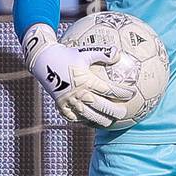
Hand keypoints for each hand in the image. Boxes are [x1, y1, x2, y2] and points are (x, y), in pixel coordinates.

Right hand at [21, 23, 135, 126]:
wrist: (43, 61)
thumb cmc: (66, 54)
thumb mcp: (85, 52)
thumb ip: (103, 53)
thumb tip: (119, 53)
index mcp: (87, 80)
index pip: (109, 90)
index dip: (122, 93)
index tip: (132, 93)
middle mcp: (80, 93)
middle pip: (102, 106)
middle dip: (115, 111)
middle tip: (125, 113)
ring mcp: (70, 101)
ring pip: (89, 115)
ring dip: (101, 120)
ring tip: (109, 122)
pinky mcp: (61, 105)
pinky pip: (74, 117)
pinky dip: (83, 121)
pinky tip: (90, 122)